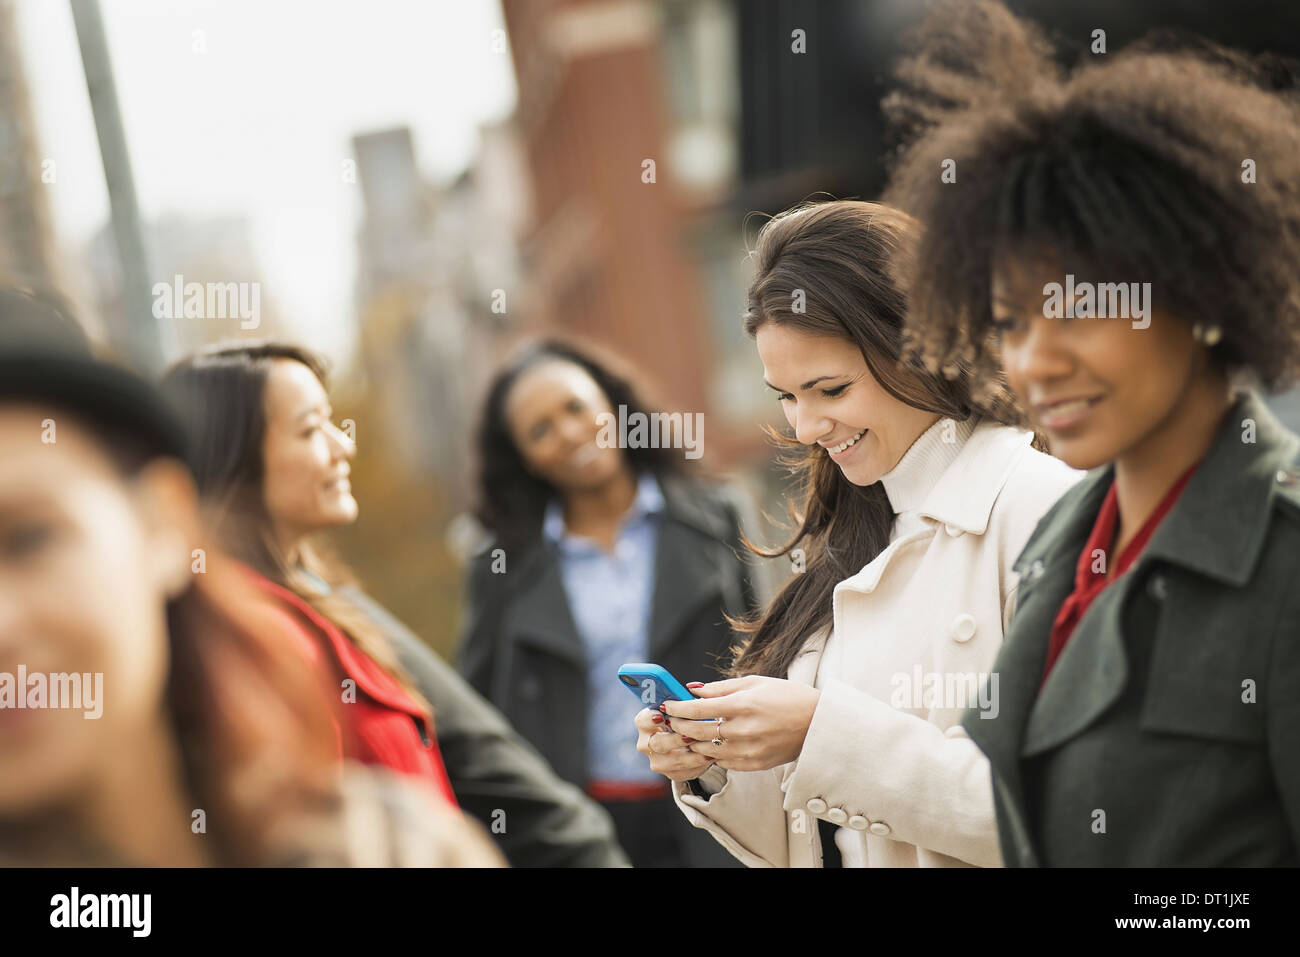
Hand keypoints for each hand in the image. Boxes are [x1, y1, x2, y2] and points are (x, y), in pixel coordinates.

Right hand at [634, 707, 715, 781]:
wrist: (689, 742)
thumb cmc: (685, 718)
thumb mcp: (683, 707)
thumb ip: (684, 701)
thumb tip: (697, 688)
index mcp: (646, 722)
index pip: (643, 720)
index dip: (651, 718)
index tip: (661, 715)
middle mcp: (646, 743)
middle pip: (657, 743)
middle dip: (676, 739)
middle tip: (690, 735)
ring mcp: (657, 760)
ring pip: (672, 761)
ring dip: (691, 755)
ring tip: (707, 749)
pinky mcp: (670, 773)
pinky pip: (684, 771)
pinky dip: (698, 764)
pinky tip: (709, 757)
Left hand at [662, 675, 820, 771]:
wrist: (818, 723)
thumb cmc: (787, 697)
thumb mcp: (755, 682)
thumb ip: (721, 687)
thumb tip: (693, 690)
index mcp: (743, 705)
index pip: (699, 709)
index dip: (678, 708)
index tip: (667, 705)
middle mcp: (744, 730)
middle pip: (698, 732)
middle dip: (679, 726)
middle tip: (670, 720)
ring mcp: (749, 750)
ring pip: (707, 750)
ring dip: (693, 742)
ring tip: (687, 733)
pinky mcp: (755, 765)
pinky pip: (724, 762)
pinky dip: (713, 753)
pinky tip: (710, 744)